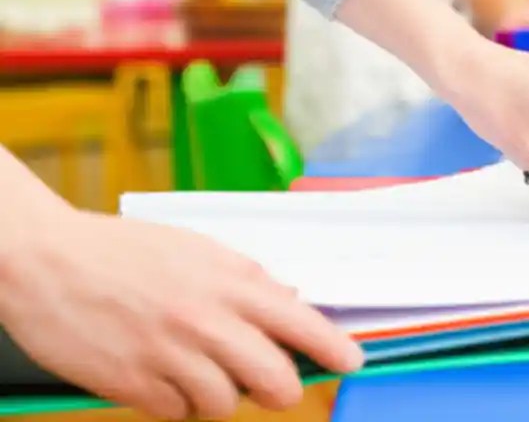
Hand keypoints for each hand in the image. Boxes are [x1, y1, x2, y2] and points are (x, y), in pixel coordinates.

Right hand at [0, 207, 362, 419]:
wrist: (46, 261)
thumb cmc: (123, 252)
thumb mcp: (197, 251)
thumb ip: (245, 280)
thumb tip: (291, 301)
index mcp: (230, 281)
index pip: (302, 322)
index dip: (334, 348)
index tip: (352, 361)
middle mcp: (208, 320)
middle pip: (276, 381)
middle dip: (281, 389)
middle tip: (272, 385)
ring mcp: (171, 355)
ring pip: (226, 405)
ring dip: (218, 396)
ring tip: (194, 369)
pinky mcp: (133, 384)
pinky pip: (176, 413)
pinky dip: (173, 402)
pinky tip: (157, 375)